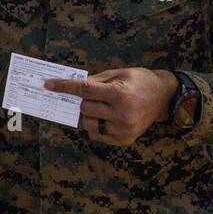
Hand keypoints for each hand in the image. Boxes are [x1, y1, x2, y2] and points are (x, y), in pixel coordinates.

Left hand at [44, 68, 178, 145]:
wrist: (164, 98)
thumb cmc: (139, 81)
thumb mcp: (118, 74)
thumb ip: (94, 81)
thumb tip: (70, 87)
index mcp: (120, 94)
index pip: (85, 91)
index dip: (65, 87)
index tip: (48, 85)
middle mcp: (121, 114)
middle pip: (85, 108)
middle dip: (83, 101)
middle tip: (91, 96)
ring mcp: (123, 129)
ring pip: (88, 124)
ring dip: (88, 115)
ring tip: (101, 107)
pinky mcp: (124, 140)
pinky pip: (96, 134)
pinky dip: (95, 125)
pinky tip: (106, 117)